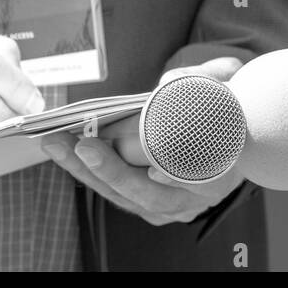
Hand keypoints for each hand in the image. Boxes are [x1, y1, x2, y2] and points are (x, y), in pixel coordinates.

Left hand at [40, 57, 244, 225]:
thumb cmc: (225, 107)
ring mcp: (167, 206)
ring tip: (56, 143)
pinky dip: (89, 172)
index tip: (151, 172)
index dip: (169, 177)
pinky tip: (66, 151)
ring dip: (85, 170)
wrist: (232, 129)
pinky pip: (113, 192)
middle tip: (79, 145)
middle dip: (109, 170)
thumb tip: (170, 83)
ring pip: (122, 197)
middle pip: (145, 194)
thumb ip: (207, 80)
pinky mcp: (146, 204)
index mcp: (220, 173)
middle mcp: (192, 198)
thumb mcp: (227, 86)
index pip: (192, 180)